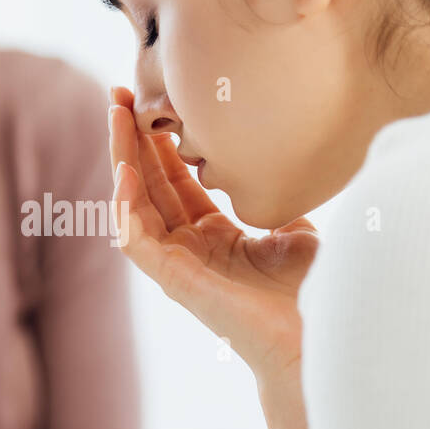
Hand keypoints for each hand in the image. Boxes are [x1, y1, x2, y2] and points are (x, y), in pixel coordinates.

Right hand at [108, 86, 318, 381]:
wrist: (313, 334)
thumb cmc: (309, 292)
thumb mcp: (293, 228)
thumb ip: (274, 199)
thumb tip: (278, 165)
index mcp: (213, 234)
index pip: (176, 178)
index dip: (162, 141)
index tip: (156, 101)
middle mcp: (187, 246)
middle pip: (148, 182)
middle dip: (132, 137)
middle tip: (118, 93)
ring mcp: (176, 263)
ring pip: (133, 204)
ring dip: (121, 158)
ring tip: (116, 116)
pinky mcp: (172, 279)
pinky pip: (135, 238)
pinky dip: (126, 205)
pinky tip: (126, 170)